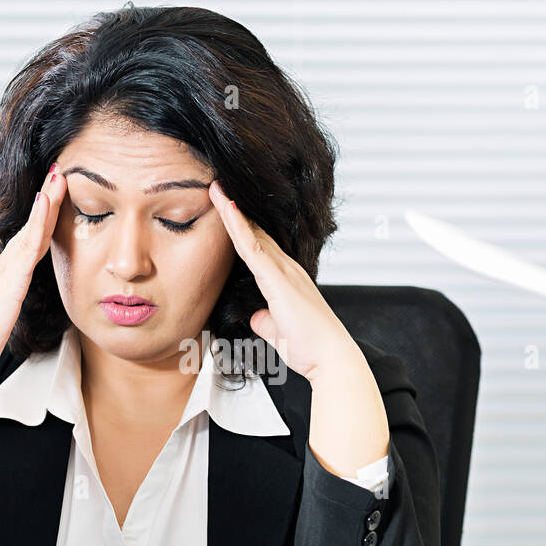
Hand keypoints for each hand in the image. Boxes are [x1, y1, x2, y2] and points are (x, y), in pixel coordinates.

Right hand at [0, 164, 67, 381]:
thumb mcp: (0, 314)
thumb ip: (10, 300)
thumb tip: (18, 297)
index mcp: (4, 275)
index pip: (28, 240)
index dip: (43, 218)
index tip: (55, 195)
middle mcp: (3, 267)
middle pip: (30, 227)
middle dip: (46, 199)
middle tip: (58, 172)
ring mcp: (4, 271)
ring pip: (29, 230)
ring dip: (45, 202)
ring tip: (58, 177)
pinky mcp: (8, 281)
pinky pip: (27, 247)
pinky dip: (38, 224)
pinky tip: (47, 204)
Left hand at [208, 179, 388, 477]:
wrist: (331, 358)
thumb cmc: (311, 349)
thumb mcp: (279, 333)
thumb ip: (266, 321)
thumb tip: (256, 317)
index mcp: (287, 280)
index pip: (260, 247)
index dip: (243, 228)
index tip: (226, 211)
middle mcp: (287, 270)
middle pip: (255, 233)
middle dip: (235, 211)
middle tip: (216, 188)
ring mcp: (284, 272)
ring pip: (251, 234)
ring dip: (232, 211)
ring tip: (215, 189)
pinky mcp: (278, 279)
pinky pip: (253, 247)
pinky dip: (238, 226)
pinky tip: (226, 209)